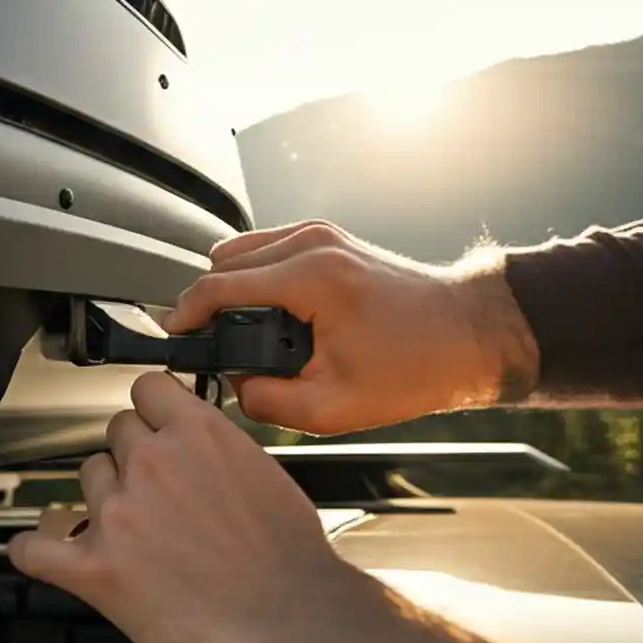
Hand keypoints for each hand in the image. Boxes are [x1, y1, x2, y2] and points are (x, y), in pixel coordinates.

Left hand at [7, 372, 517, 642]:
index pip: (146, 389)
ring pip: (88, 478)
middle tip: (156, 490)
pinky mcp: (96, 569)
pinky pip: (38, 548)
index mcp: (196, 434)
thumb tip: (198, 447)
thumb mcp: (265, 474)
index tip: (153, 422)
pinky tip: (37, 547)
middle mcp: (151, 464)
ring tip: (134, 527)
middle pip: (116, 432)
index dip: (151, 409)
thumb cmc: (289, 563)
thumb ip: (217, 450)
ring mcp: (118, 514)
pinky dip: (34, 549)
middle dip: (133, 456)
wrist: (290, 626)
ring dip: (104, 497)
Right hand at [163, 221, 539, 434]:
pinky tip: (265, 313)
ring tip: (241, 334)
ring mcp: (321, 236)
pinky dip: (254, 277)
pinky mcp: (328, 240)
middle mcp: (312, 244)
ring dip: (230, 290)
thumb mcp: (336, 406)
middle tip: (214, 350)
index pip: (219, 285)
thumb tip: (237, 388)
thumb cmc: (418, 363)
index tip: (174, 338)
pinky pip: (267, 250)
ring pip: (242, 252)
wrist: (468, 334)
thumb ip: (270, 402)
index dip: (187, 315)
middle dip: (209, 307)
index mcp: (310, 277)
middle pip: (225, 264)